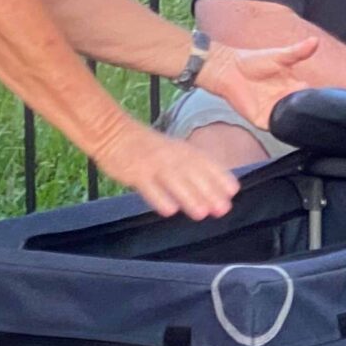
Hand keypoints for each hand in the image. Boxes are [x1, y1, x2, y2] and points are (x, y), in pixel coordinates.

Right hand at [94, 128, 238, 220]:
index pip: (205, 162)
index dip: (220, 176)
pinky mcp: (134, 173)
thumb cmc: (146, 146)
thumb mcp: (172, 149)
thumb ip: (192, 165)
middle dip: (209, 191)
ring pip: (173, 181)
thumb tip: (215, 186)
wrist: (112, 131)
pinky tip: (169, 211)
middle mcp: (170, 156)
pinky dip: (159, 198)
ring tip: (202, 213)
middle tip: (223, 208)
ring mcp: (152, 164)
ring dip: (189, 197)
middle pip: (193, 174)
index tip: (233, 190)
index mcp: (181, 149)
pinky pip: (148, 187)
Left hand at [201, 36, 319, 127]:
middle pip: (303, 110)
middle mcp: (286, 101)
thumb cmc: (253, 61)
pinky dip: (282, 125)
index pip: (311, 96)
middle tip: (310, 102)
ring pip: (291, 120)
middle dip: (307, 109)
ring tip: (298, 110)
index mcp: (294, 87)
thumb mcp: (280, 55)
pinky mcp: (262, 120)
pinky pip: (276, 127)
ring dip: (296, 118)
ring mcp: (275, 112)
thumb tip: (316, 40)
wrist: (229, 69)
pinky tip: (284, 118)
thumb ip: (298, 51)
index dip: (317, 97)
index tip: (321, 94)